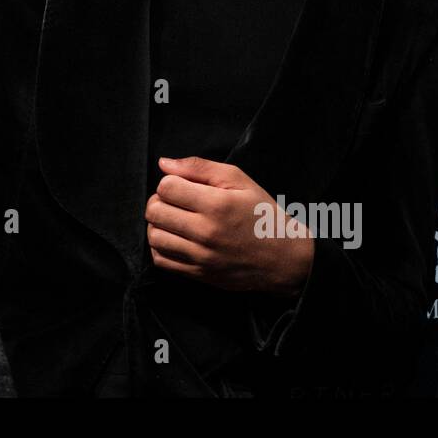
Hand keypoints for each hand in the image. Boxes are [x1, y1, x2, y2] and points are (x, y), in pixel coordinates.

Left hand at [145, 156, 314, 295]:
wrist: (284, 257)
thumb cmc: (262, 214)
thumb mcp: (239, 180)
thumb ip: (199, 167)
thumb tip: (164, 163)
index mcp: (216, 205)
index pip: (166, 188)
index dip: (169, 182)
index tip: (182, 185)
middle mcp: (206, 233)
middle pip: (154, 211)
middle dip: (159, 201)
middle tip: (175, 201)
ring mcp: (201, 257)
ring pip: (154, 237)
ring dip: (158, 225)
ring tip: (174, 220)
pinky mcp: (199, 274)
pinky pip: (161, 261)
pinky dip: (161, 247)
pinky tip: (176, 238)